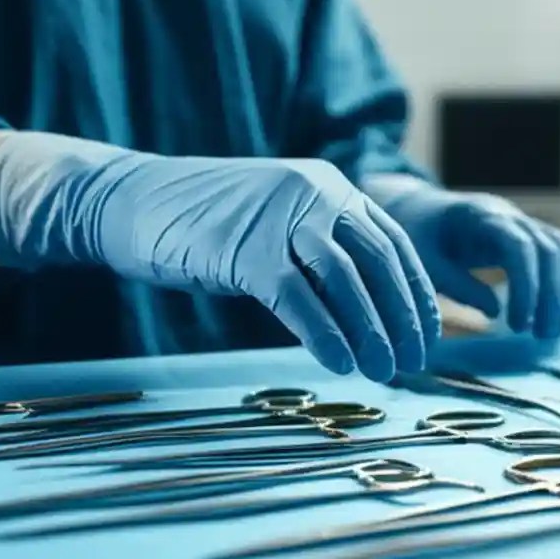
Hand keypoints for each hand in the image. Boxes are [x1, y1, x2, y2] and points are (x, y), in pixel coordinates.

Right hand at [0, 131, 439, 380]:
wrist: (131, 201)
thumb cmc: (206, 223)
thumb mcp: (275, 223)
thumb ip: (318, 249)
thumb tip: (364, 308)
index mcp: (328, 186)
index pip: (393, 242)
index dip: (416, 293)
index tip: (428, 334)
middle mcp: (314, 194)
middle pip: (379, 262)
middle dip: (403, 317)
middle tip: (413, 362)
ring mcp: (279, 219)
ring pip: (346, 281)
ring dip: (371, 331)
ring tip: (383, 372)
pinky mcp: (245, 250)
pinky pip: (298, 300)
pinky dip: (325, 335)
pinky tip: (340, 364)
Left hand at [366, 177, 559, 338]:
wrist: (418, 211)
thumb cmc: (416, 237)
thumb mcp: (423, 262)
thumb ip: (455, 284)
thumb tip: (493, 311)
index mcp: (479, 216)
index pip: (518, 246)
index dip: (526, 286)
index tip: (518, 326)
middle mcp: (506, 213)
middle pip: (545, 249)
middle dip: (549, 294)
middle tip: (543, 336)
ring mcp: (518, 220)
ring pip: (555, 249)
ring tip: (551, 331)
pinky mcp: (523, 233)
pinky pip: (555, 247)